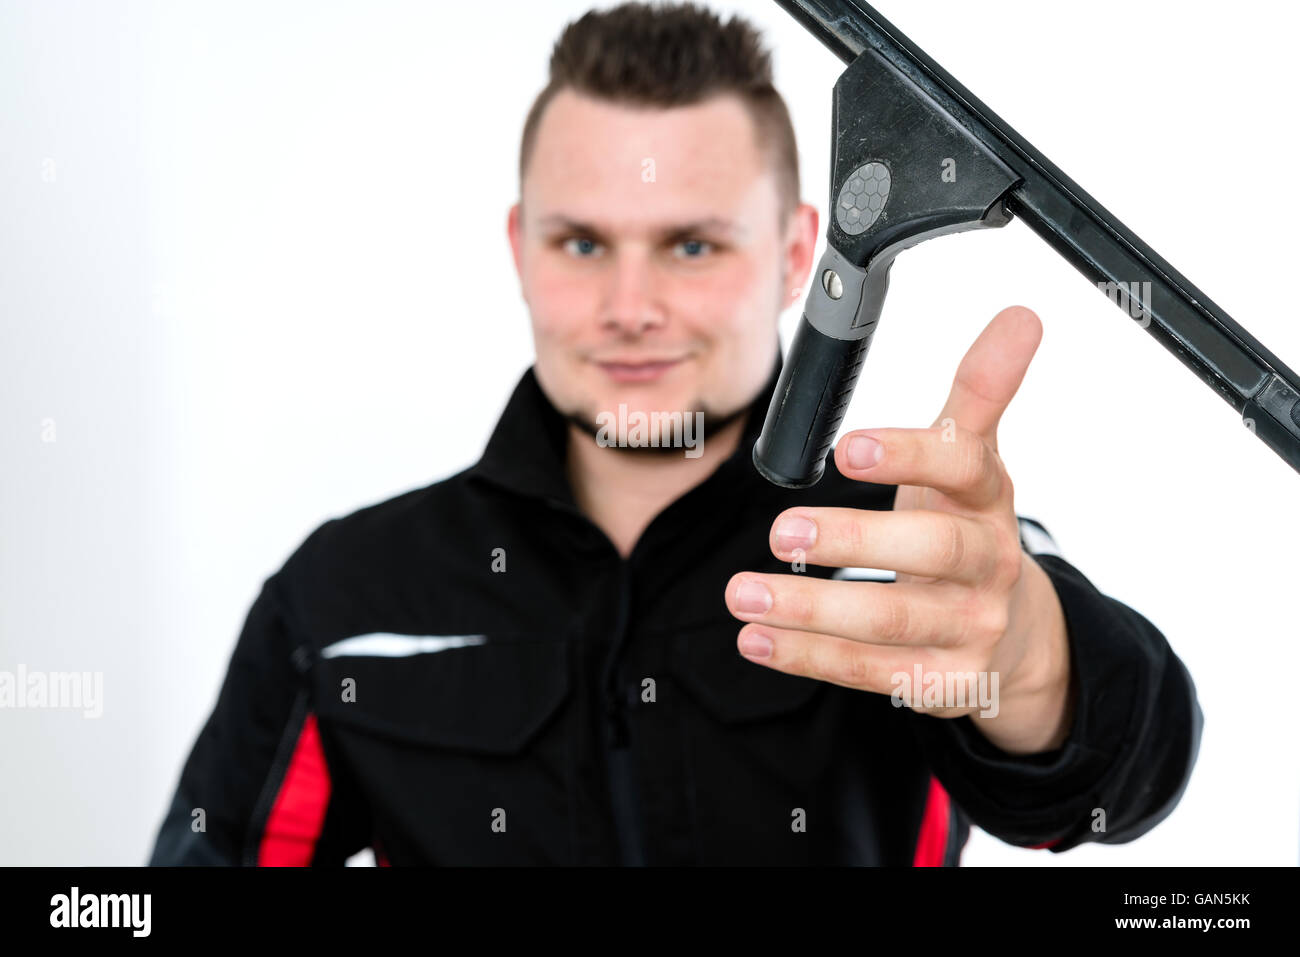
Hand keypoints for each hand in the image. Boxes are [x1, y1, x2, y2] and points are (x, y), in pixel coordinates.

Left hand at [726, 306, 1074, 754]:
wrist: (1013, 632)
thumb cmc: (967, 530)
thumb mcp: (973, 461)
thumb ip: (980, 391)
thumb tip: (1019, 314)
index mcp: (985, 498)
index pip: (959, 468)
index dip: (907, 456)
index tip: (846, 447)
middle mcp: (986, 564)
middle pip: (930, 553)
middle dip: (853, 542)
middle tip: (779, 531)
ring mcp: (970, 628)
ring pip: (892, 622)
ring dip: (812, 610)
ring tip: (743, 592)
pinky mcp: (945, 683)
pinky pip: (872, 672)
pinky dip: (809, 656)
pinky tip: (757, 638)